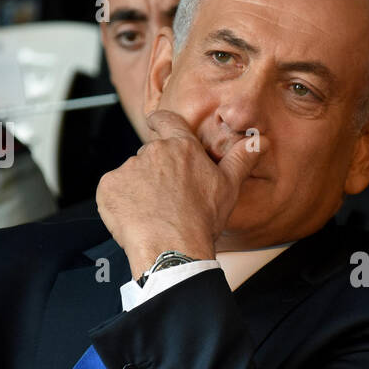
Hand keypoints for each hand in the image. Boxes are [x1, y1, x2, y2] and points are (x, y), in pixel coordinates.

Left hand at [95, 108, 263, 276]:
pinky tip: (137, 217)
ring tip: (153, 213)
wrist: (172, 249)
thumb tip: (259, 140)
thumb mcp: (228, 188)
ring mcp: (128, 168)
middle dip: (156, 173)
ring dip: (139, 188)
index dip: (160, 121)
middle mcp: (153, 152)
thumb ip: (241, 159)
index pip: (166, 120)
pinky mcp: (109, 187)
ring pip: (132, 175)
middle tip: (168, 198)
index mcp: (182, 148)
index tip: (156, 123)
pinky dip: (121, 202)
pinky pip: (113, 190)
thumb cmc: (201, 221)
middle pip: (150, 156)